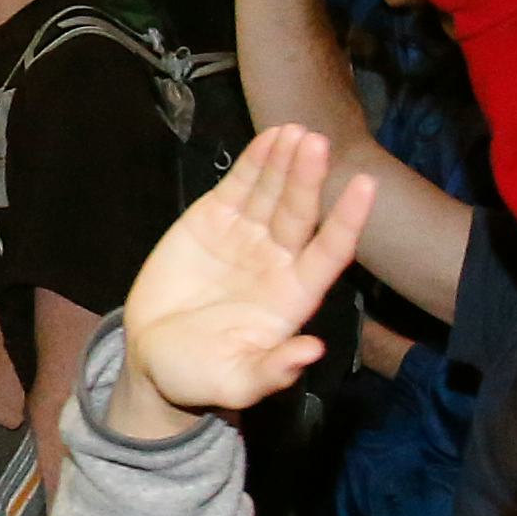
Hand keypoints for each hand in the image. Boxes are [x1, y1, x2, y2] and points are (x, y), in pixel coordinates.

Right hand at [111, 125, 375, 432]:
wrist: (150, 357)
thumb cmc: (199, 375)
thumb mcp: (234, 383)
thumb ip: (271, 371)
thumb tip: (312, 352)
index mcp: (292, 297)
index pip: (328, 253)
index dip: (347, 220)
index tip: (366, 187)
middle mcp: (278, 260)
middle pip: (299, 213)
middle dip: (308, 179)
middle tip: (317, 143)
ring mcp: (247, 237)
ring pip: (274, 192)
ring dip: (287, 162)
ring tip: (297, 132)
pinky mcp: (214, 220)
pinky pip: (241, 186)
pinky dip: (256, 161)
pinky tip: (272, 137)